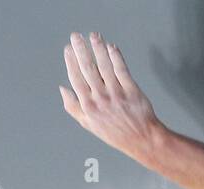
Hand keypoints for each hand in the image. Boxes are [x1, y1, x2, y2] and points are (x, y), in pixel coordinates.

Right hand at [60, 33, 162, 160]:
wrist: (141, 138)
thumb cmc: (114, 132)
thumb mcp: (88, 125)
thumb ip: (73, 107)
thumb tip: (62, 89)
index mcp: (88, 106)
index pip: (76, 79)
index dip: (71, 62)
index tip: (68, 49)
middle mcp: (101, 98)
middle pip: (88, 69)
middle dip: (81, 50)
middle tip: (76, 36)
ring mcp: (116, 93)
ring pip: (104, 66)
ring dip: (98, 48)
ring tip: (93, 35)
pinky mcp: (131, 90)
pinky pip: (121, 69)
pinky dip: (116, 57)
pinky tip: (111, 47)